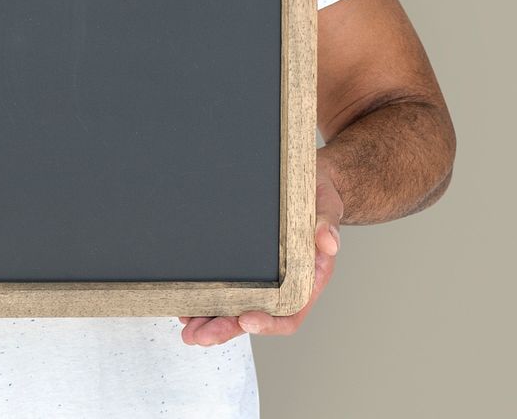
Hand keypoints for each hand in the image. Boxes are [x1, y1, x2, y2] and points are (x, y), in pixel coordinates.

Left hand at [177, 160, 343, 345]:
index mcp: (307, 279)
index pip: (289, 312)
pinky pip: (226, 286)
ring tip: (188, 330)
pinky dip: (207, 299)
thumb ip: (326, 225)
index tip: (246, 320)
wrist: (306, 180)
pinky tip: (187, 307)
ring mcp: (262, 275)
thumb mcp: (326, 206)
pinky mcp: (246, 263)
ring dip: (211, 320)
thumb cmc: (318, 197)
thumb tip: (329, 243)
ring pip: (236, 306)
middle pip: (255, 316)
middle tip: (201, 336)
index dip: (268, 322)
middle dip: (227, 328)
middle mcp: (282, 283)